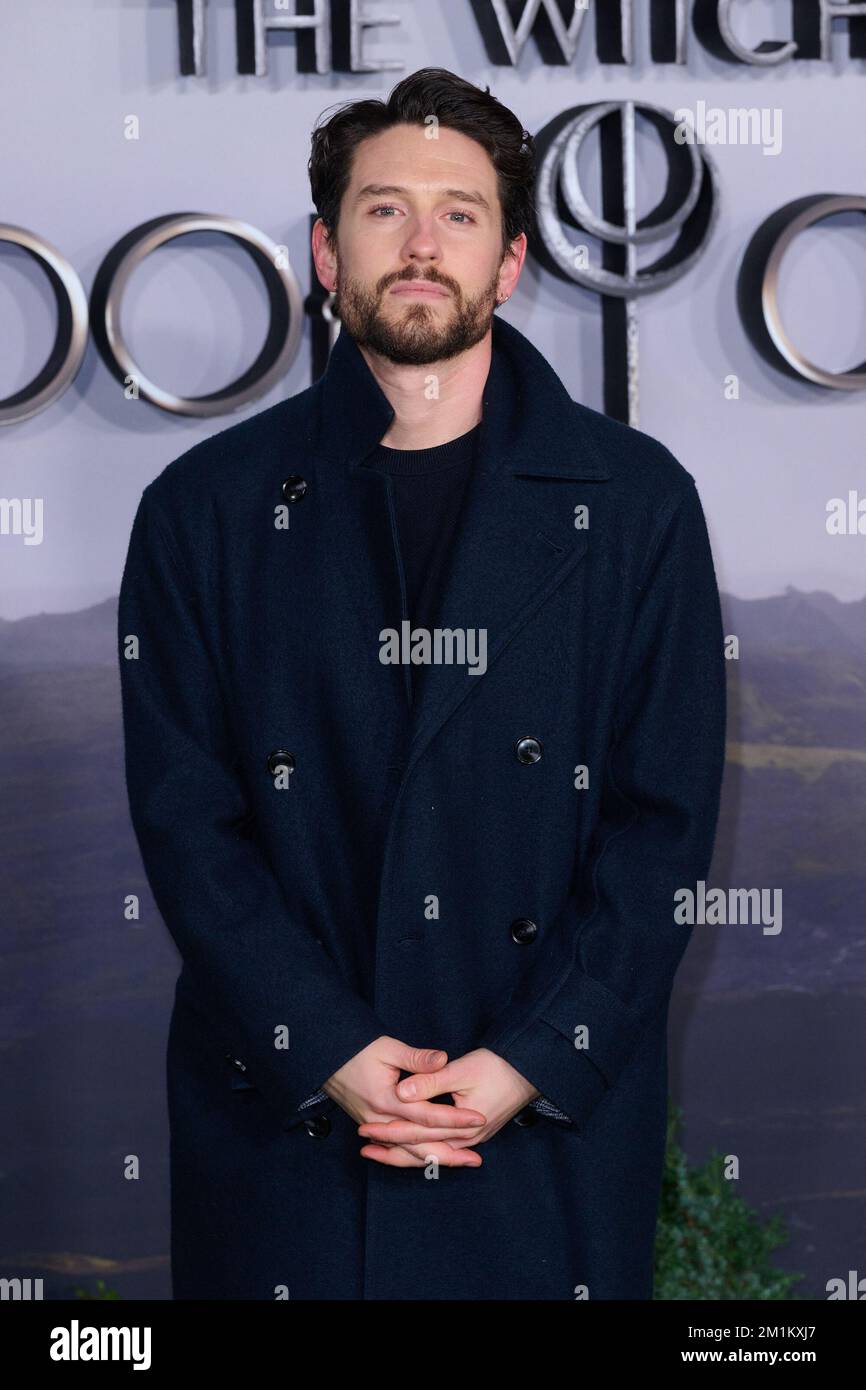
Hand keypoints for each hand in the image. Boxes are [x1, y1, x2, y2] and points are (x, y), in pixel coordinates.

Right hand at [323, 1036, 487, 1167]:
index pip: (428, 1115)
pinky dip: (416, 1157)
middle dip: (449, 1152)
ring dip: (435, 1159)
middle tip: (476, 1159)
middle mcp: (380, 1119)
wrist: (326, 1058)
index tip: (478, 1118)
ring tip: (461, 1162)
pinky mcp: (372, 1127)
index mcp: (387, 1100)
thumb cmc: (357, 1050)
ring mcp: (374, 1126)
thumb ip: (416, 1058)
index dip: (454, 1118)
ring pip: (408, 1151)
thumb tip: (442, 1059)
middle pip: (419, 1143)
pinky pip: (397, 1149)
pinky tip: (433, 1160)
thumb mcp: (388, 1048)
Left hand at [356, 1048, 539, 1166]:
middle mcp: (465, 1140)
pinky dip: (422, 1151)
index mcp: (460, 1126)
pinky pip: (441, 1150)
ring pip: (430, 1154)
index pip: (415, 1133)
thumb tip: (401, 1091)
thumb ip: (430, 1081)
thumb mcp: (462, 1070)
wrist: (529, 1072)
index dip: (388, 1131)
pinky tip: (409, 1150)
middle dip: (390, 1149)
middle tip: (363, 1145)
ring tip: (377, 1152)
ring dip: (404, 1154)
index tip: (364, 1129)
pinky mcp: (473, 1135)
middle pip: (421, 1151)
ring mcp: (470, 1140)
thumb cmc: (498, 1067)